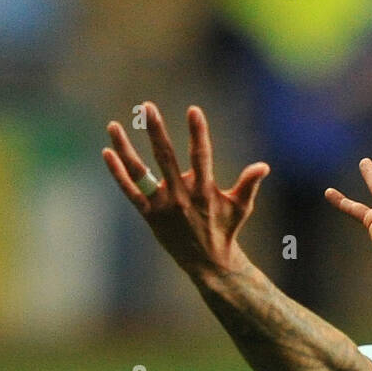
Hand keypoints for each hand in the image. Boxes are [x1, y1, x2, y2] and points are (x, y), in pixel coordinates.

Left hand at [103, 102, 269, 279]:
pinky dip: (118, 174)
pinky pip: (130, 192)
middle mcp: (181, 196)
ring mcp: (162, 206)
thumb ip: (248, 185)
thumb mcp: (241, 207)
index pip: (201, 156)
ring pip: (140, 172)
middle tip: (147, 106)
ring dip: (126, 148)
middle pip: (165, 157)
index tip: (193, 110)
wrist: (208, 264)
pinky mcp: (150, 215)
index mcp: (204, 190)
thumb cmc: (225, 229)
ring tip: (113, 125)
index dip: (198, 133)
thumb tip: (263, 167)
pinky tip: (107, 152)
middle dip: (156, 130)